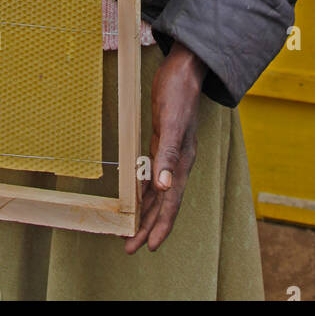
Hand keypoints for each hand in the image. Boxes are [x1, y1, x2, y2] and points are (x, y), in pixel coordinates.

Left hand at [125, 41, 206, 253]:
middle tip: (130, 248)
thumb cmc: (178, 92)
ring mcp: (171, 152)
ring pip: (159, 192)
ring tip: (132, 231)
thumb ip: (167, 154)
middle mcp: (178, 161)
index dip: (161, 225)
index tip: (149, 246)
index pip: (171, 201)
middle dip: (149, 226)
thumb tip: (163, 187)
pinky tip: (137, 196)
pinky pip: (154, 174)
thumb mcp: (171, 122)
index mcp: (182, 161)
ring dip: (146, 212)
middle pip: (164, 202)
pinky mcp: (163, 141)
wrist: (184, 67)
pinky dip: (146, 189)